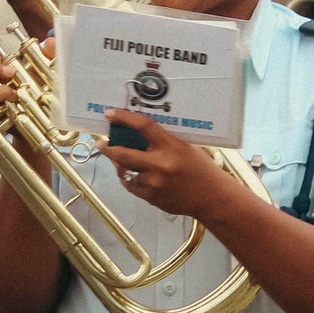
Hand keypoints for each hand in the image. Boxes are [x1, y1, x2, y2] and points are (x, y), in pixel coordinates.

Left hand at [95, 110, 240, 221]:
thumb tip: (137, 132)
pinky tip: (131, 174)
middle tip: (102, 143)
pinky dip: (129, 178)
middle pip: (123, 154)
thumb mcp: (185, 147)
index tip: (110, 114)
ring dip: (119, 164)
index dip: (123, 118)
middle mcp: (159, 165)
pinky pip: (131, 185)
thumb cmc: (201, 168)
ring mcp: (153, 183)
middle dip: (108, 148)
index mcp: (171, 147)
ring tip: (118, 159)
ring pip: (124, 171)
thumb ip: (163, 140)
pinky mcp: (150, 197)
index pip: (143, 126)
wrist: (211, 198)